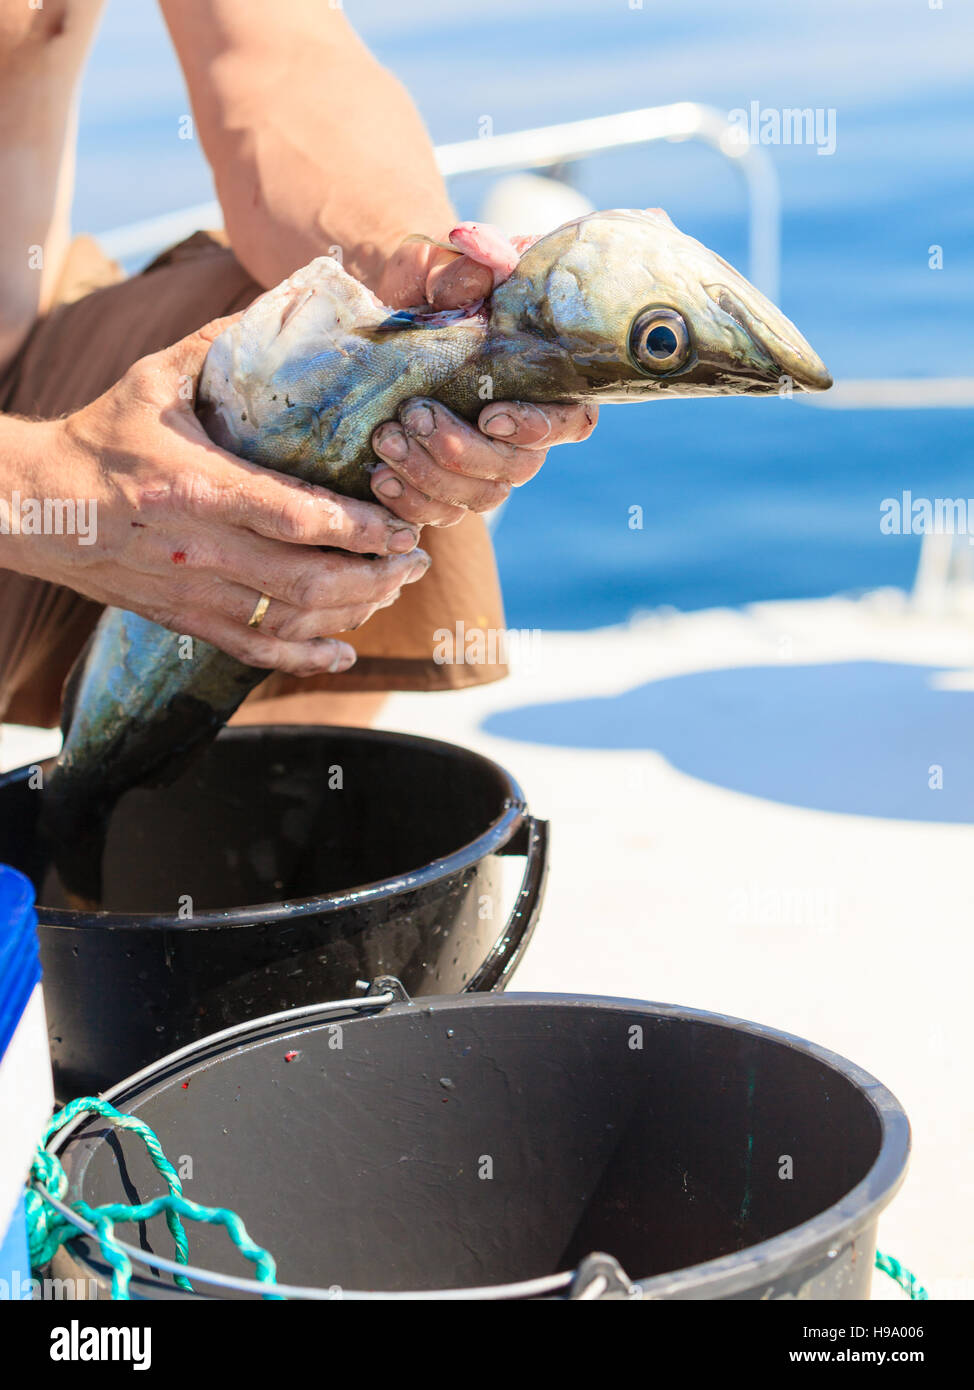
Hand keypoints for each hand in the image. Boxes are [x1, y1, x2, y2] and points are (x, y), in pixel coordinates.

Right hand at [4, 316, 429, 674]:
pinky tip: (342, 653)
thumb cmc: (99, 437)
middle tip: (413, 559)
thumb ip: (223, 346)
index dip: (357, 528)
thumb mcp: (154, 378)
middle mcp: (196, 548)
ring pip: (288, 619)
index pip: (293, 516)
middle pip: (305, 579)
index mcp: (194, 485)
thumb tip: (288, 305)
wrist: (30, 506)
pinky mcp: (182, 618)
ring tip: (391, 589)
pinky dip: (303, 657)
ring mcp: (190, 592)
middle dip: (373, 574)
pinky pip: (252, 650)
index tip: (402, 525)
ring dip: (351, 611)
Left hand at [370, 222, 597, 525]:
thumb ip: (466, 258)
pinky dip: (409, 504)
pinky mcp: (445, 490)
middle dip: (461, 451)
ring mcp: (484, 469)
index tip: (490, 414)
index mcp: (543, 383)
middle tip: (411, 416)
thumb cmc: (423, 294)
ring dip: (429, 477)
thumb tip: (484, 254)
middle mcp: (521, 435)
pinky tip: (381, 478)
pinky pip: (439, 516)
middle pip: (515, 469)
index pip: (570, 422)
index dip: (536, 427)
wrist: (377, 330)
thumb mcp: (437, 265)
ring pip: (478, 499)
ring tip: (385, 441)